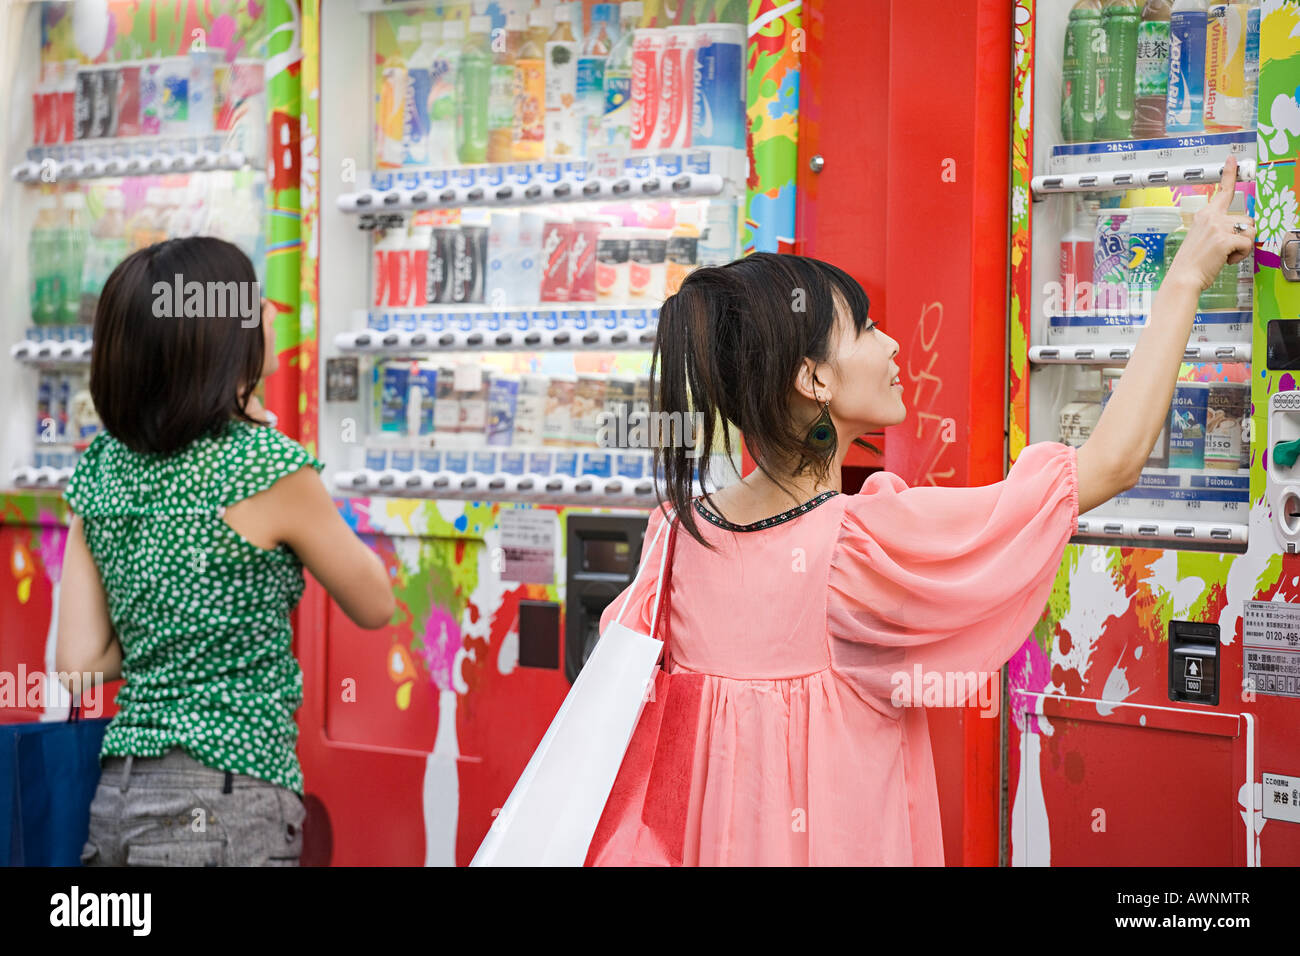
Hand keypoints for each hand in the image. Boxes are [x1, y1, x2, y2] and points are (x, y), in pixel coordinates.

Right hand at [1164, 155, 1255, 292]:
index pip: (1221, 190)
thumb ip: (1217, 229)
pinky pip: (1247, 244)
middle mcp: (1212, 218)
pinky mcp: (1225, 239)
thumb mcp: (1201, 239)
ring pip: (1250, 230)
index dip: (1229, 173)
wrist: (1182, 278)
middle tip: (1227, 248)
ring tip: (1225, 255)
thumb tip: (1237, 230)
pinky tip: (1225, 260)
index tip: (1232, 160)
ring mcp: (1218, 227)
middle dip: (1243, 235)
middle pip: (1246, 219)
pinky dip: (1240, 255)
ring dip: (1243, 246)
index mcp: (1205, 216)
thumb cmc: (1191, 263)